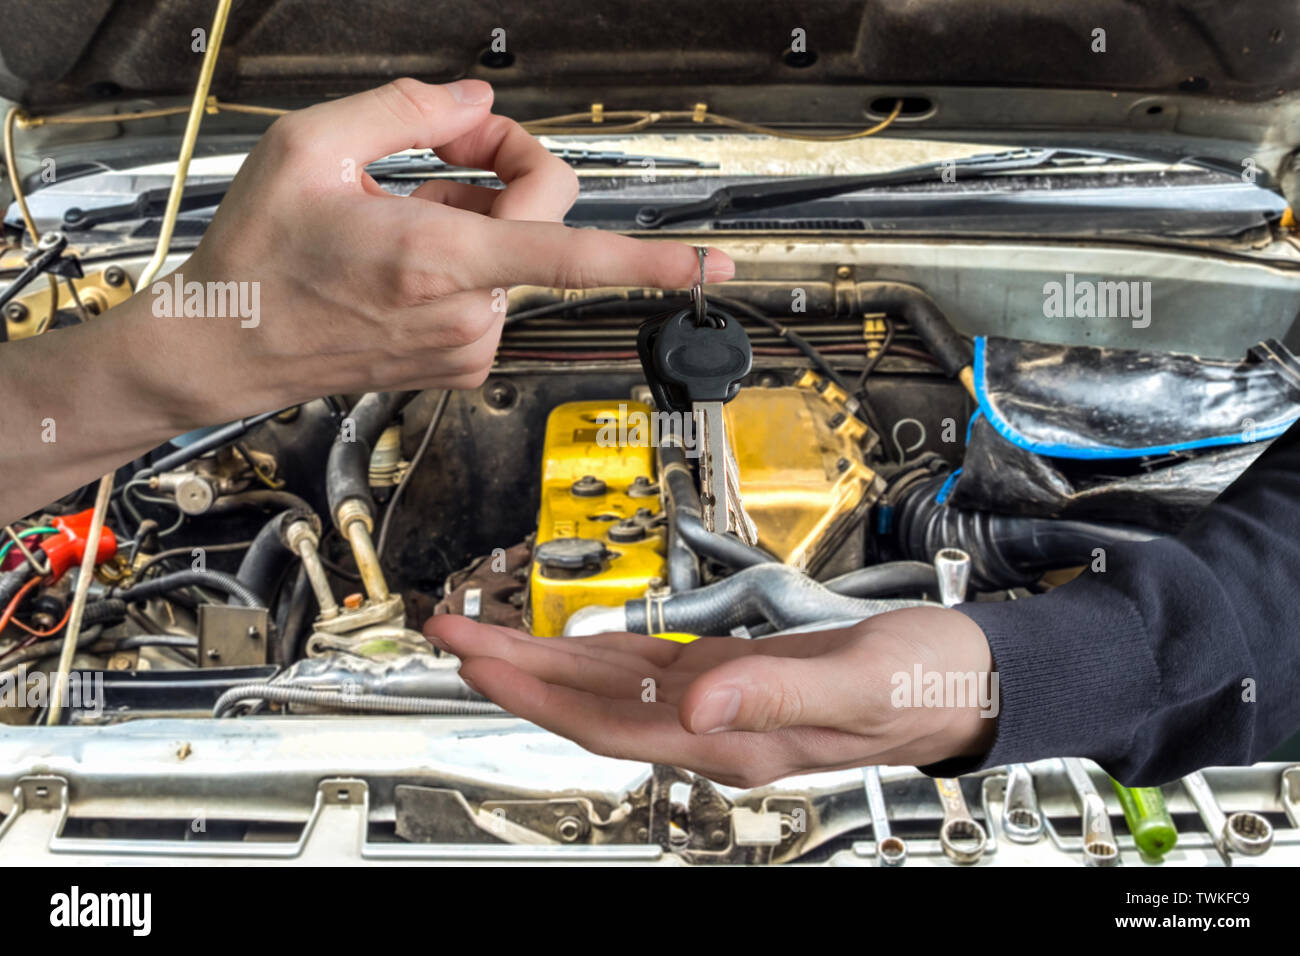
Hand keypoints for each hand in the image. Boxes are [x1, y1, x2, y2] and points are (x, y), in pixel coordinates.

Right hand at [129, 77, 733, 428]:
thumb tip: (475, 105)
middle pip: (545, 219)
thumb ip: (407, 110)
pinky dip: (465, 265)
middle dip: (504, 173)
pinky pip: (496, 292)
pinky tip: (406, 266)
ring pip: (517, 255)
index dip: (654, 259)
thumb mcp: (309, 146)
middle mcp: (468, 312)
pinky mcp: (462, 363)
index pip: (573, 256)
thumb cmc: (260, 258)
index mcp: (440, 261)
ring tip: (397, 227)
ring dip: (472, 223)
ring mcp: (468, 344)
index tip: (715, 264)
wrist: (226, 346)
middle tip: (437, 157)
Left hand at [424, 606, 997, 787]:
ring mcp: (720, 702)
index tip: (475, 661)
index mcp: (733, 737)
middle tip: (450, 635)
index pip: (606, 721)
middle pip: (589, 705)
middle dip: (513, 672)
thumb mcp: (857, 685)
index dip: (533, 694)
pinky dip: (599, 651)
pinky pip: (648, 667)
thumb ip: (774, 694)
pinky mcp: (733, 674)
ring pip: (610, 685)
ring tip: (486, 635)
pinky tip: (569, 642)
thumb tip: (694, 700)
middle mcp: (713, 726)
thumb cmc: (922, 684)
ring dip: (544, 660)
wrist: (962, 678)